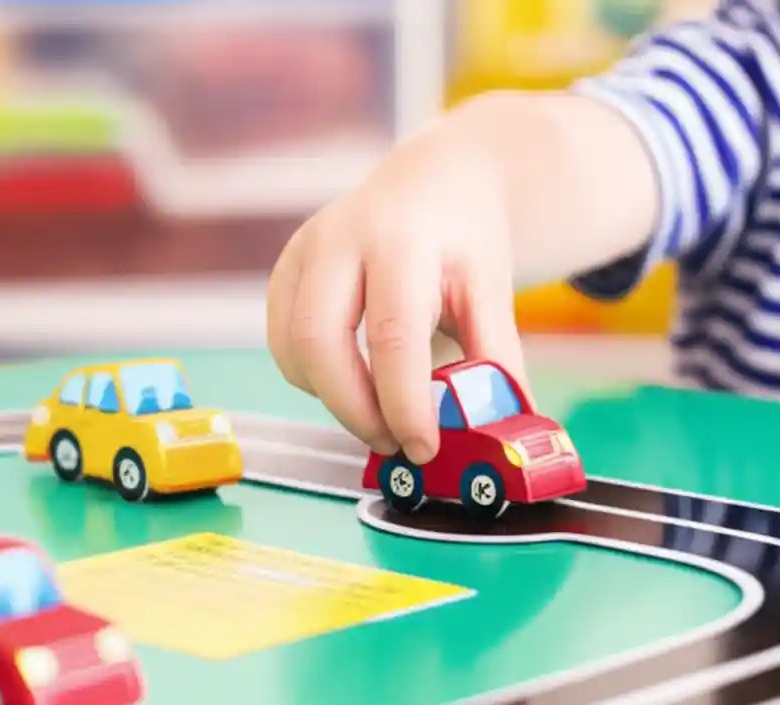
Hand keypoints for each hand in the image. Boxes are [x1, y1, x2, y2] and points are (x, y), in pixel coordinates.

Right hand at [266, 115, 529, 464]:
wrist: (435, 181)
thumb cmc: (465, 239)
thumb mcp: (493, 291)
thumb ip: (494, 360)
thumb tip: (497, 432)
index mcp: (403, 241)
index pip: (393, 334)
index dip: (404, 403)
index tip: (423, 447)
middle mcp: (341, 238)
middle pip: (321, 341)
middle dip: (354, 409)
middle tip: (392, 443)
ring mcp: (304, 250)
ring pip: (293, 348)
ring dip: (331, 398)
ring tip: (378, 410)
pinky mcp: (285, 267)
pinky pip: (282, 342)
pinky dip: (312, 378)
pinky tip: (352, 379)